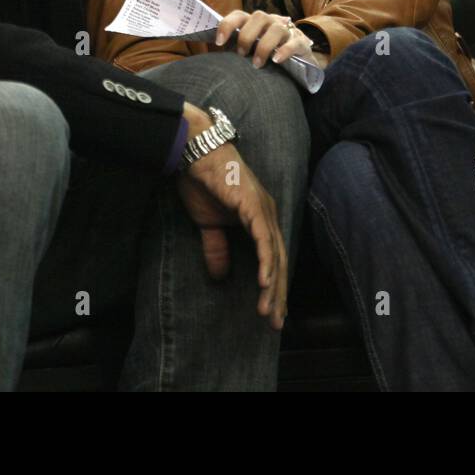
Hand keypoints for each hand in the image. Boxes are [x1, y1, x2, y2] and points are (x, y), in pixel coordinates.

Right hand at [174, 102, 288, 328]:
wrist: (195, 151)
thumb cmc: (203, 182)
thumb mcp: (208, 224)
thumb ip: (217, 248)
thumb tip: (219, 276)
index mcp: (260, 218)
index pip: (272, 258)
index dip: (274, 287)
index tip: (272, 313)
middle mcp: (267, 214)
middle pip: (279, 261)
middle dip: (278, 294)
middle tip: (276, 322)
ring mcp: (262, 209)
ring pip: (274, 254)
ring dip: (273, 285)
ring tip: (269, 311)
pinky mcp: (252, 204)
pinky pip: (263, 238)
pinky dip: (266, 261)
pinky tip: (265, 282)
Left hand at [214, 9, 313, 69]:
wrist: (299, 61)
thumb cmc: (267, 54)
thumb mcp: (248, 50)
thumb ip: (231, 50)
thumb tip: (206, 54)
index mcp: (254, 23)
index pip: (239, 15)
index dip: (227, 25)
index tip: (219, 43)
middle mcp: (270, 21)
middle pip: (258, 16)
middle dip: (247, 36)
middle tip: (241, 54)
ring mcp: (287, 31)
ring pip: (276, 28)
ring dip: (264, 46)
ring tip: (257, 64)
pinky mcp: (301, 42)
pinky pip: (294, 42)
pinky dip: (285, 50)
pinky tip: (277, 60)